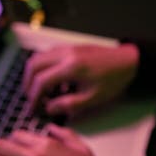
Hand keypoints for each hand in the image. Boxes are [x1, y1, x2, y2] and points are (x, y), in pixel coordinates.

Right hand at [23, 42, 138, 117]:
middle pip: (33, 65)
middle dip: (28, 83)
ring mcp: (67, 47)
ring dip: (34, 73)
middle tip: (31, 98)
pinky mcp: (71, 46)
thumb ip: (68, 105)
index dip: (33, 98)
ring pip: (38, 56)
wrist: (127, 61)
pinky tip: (52, 80)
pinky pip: (48, 53)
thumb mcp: (92, 98)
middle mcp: (65, 53)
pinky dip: (43, 65)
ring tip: (39, 90)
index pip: (41, 81)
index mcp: (71, 67)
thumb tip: (48, 108)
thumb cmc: (112, 80)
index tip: (33, 109)